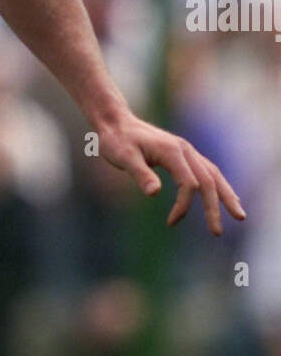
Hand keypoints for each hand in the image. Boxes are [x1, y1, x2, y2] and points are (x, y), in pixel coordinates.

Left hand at [96, 113, 244, 235]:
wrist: (116, 122)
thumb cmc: (117, 141)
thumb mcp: (123, 158)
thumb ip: (140, 174)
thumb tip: (154, 193)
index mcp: (173, 152)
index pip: (190, 184)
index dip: (183, 206)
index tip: (170, 223)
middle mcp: (185, 150)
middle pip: (209, 181)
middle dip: (215, 208)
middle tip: (217, 233)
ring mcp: (186, 151)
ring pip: (213, 174)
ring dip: (226, 196)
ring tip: (239, 215)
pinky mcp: (183, 154)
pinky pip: (207, 170)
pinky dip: (219, 185)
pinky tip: (227, 196)